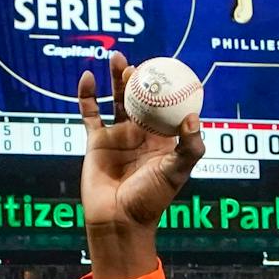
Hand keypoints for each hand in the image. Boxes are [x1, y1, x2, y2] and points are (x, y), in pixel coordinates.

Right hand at [78, 56, 206, 278]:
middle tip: (141, 61)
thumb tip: (192, 117)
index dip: (168, 88)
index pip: (167, 107)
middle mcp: (141, 135)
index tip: (169, 68)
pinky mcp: (96, 141)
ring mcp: (118, 136)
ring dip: (117, 79)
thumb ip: (189, 147)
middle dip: (142, 78)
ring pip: (117, 100)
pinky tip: (88, 76)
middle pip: (142, 98)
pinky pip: (90, 112)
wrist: (118, 220)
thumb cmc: (150, 201)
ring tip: (118, 59)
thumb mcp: (176, 173)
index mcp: (163, 140)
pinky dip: (87, 94)